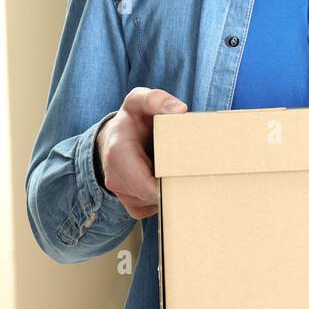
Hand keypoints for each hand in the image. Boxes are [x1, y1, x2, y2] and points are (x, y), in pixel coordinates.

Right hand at [95, 87, 187, 219]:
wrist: (112, 139)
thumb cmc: (130, 121)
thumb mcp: (138, 101)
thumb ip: (156, 99)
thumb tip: (180, 109)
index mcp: (118, 154)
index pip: (148, 184)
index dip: (171, 184)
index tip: (191, 176)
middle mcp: (116, 179)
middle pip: (155, 196)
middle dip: (176, 187)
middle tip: (196, 173)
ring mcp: (123, 196)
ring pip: (156, 204)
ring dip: (171, 191)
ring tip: (179, 171)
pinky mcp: (132, 205)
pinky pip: (154, 208)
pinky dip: (165, 197)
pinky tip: (168, 179)